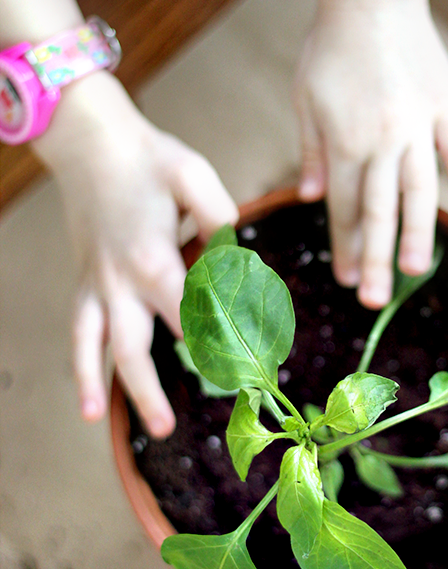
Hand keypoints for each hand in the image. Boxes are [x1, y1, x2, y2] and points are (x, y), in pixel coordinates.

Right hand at [34, 73, 237, 436]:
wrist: (89, 141)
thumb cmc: (147, 157)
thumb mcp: (194, 177)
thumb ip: (221, 220)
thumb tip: (238, 257)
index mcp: (153, 257)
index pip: (191, 316)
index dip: (219, 345)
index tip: (246, 372)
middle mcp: (121, 280)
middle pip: (136, 347)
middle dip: (152, 389)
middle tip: (172, 428)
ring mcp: (98, 285)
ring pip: (101, 347)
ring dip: (114, 388)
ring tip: (125, 425)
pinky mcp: (86, 284)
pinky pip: (79, 332)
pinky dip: (81, 367)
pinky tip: (87, 401)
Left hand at [294, 0, 447, 308]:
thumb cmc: (332, 47)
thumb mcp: (305, 98)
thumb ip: (311, 152)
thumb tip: (310, 199)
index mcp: (345, 141)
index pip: (345, 209)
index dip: (344, 247)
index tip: (344, 279)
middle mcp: (383, 141)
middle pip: (379, 212)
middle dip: (372, 260)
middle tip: (370, 300)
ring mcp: (418, 125)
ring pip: (420, 192)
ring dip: (416, 234)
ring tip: (413, 272)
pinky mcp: (447, 108)